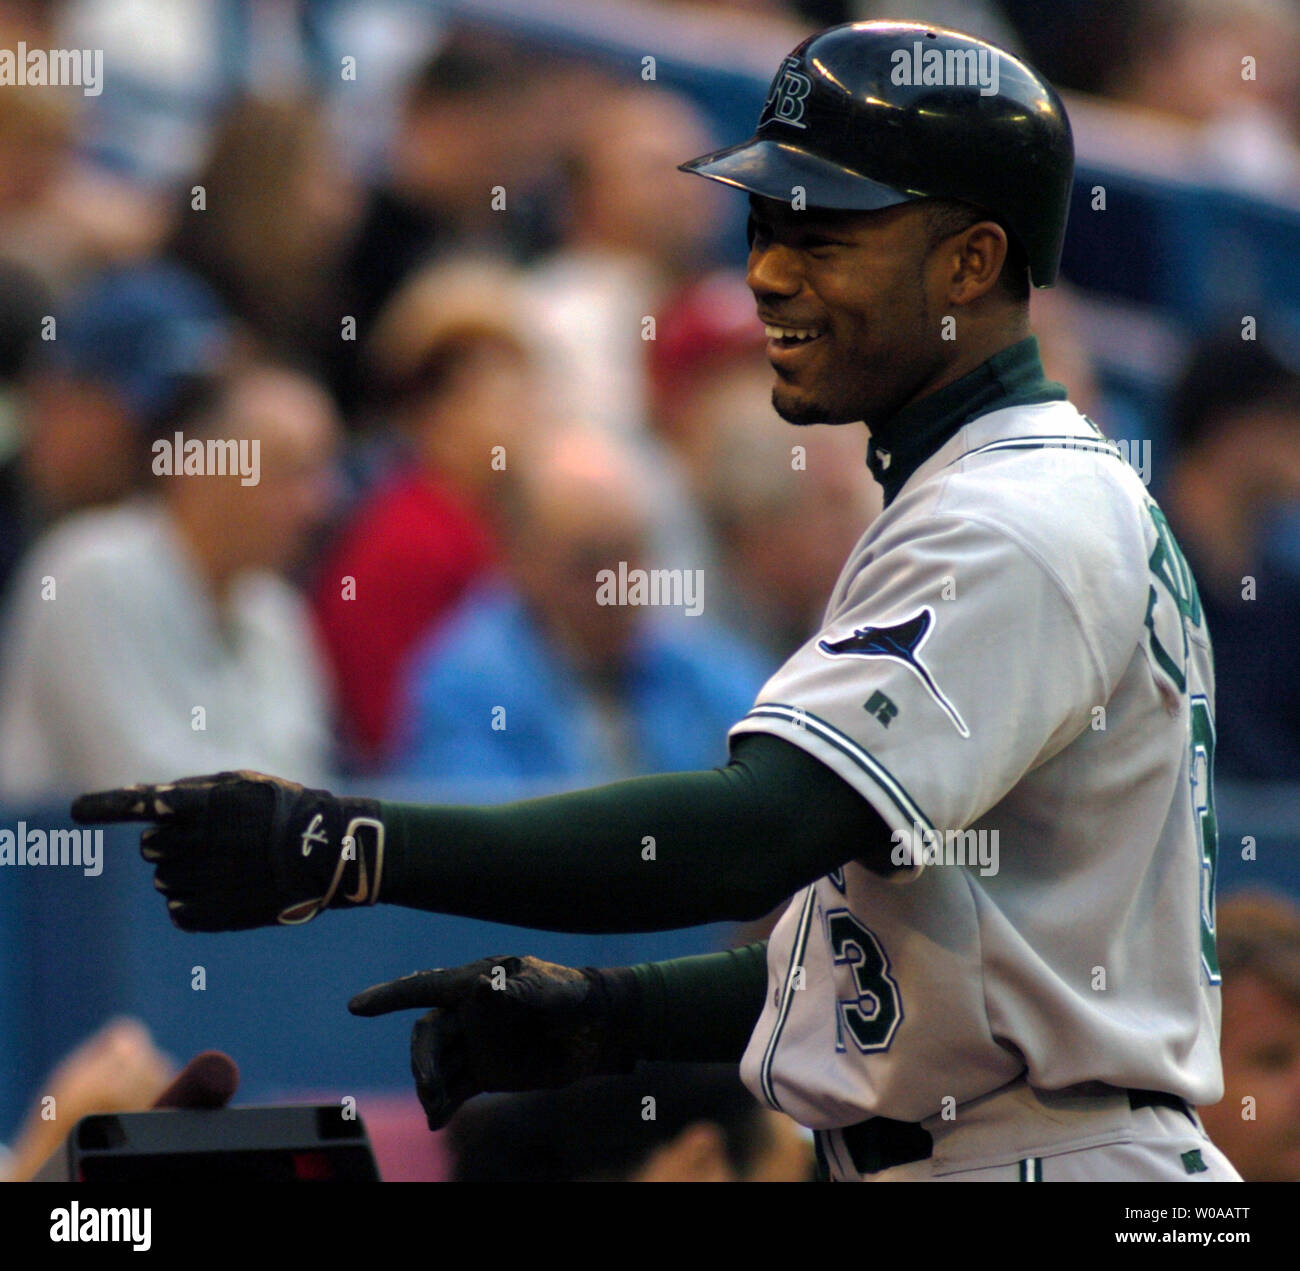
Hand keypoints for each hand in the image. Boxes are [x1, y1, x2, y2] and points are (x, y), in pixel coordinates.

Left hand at [71, 771, 383, 930]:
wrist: (330, 854)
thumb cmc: (285, 812)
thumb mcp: (243, 785)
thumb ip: (191, 792)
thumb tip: (144, 804)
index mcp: (210, 805)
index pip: (146, 804)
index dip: (107, 806)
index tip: (76, 810)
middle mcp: (204, 841)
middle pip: (151, 847)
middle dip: (169, 843)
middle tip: (209, 842)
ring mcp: (209, 879)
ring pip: (163, 881)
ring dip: (183, 873)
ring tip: (226, 867)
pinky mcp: (215, 913)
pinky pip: (179, 912)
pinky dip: (191, 903)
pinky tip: (223, 892)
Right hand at [349, 955, 639, 1129]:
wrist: (599, 1029)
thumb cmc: (576, 995)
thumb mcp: (555, 990)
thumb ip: (524, 991)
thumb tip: (488, 987)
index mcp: (478, 983)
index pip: (427, 986)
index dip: (391, 996)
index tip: (356, 1007)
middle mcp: (469, 1013)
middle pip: (428, 1034)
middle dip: (421, 1061)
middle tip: (430, 1089)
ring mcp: (476, 1043)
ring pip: (437, 1065)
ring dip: (430, 1086)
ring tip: (436, 1109)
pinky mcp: (487, 1072)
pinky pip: (456, 1090)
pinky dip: (444, 1106)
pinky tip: (438, 1122)